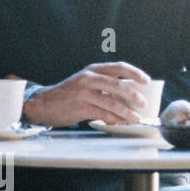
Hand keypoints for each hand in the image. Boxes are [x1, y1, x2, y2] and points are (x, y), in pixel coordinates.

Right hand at [24, 63, 149, 126]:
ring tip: (135, 118)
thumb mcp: (85, 82)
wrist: (43, 103)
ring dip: (126, 112)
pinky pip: (102, 114)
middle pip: (118, 85)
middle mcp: (89, 78)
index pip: (119, 67)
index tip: (146, 81)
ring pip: (112, 102)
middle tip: (143, 104)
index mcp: (93, 69)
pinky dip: (113, 119)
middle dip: (134, 96)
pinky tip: (119, 123)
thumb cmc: (67, 95)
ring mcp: (84, 92)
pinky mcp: (80, 107)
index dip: (135, 73)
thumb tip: (127, 97)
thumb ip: (103, 86)